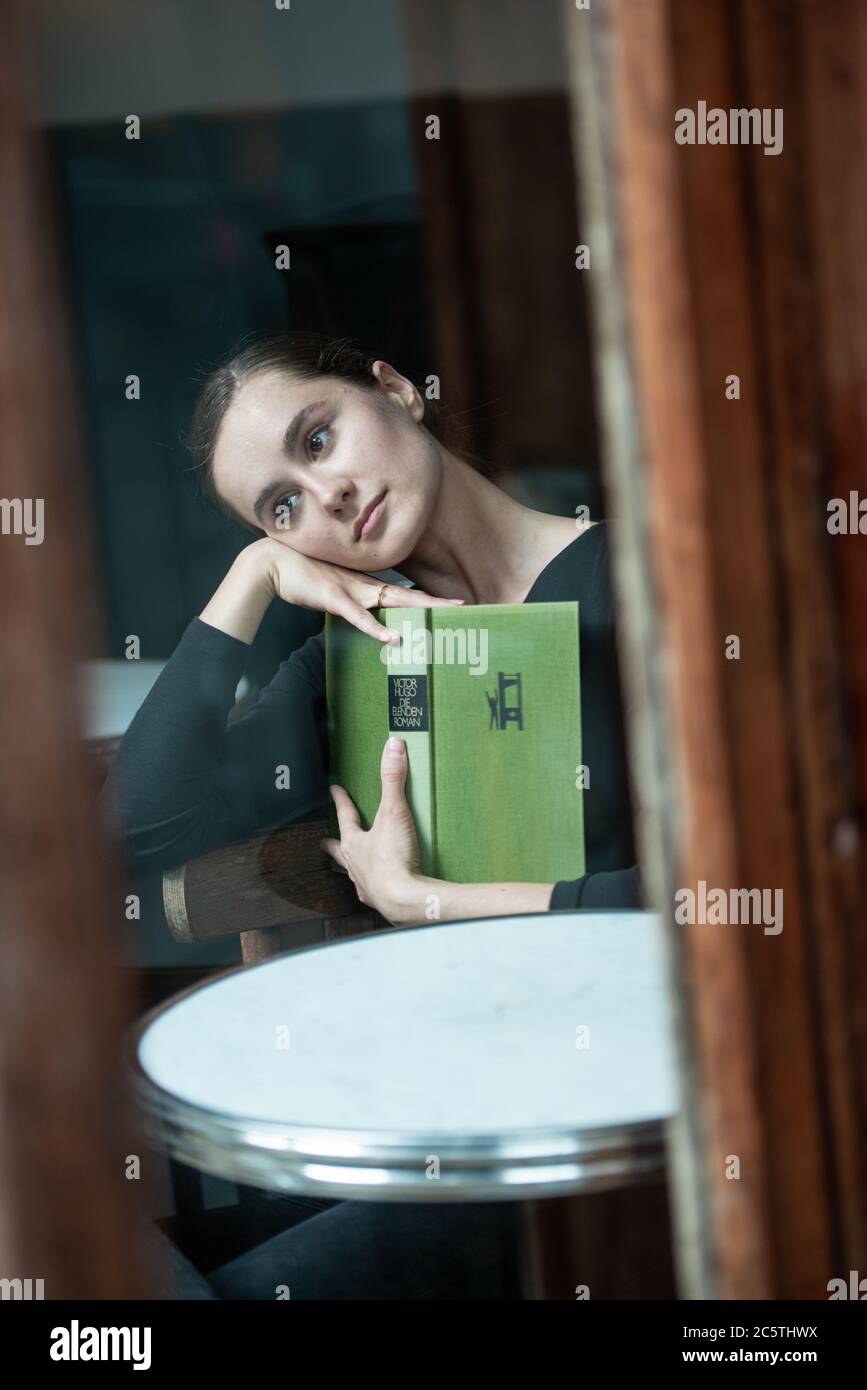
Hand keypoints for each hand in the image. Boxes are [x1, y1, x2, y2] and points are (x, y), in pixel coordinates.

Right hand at [256, 537, 464, 643]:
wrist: (273, 561)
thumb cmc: (301, 574)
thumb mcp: (333, 591)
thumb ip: (350, 601)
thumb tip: (362, 613)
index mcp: (365, 585)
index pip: (403, 594)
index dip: (427, 600)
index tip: (450, 605)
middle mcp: (364, 585)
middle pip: (407, 596)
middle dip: (436, 602)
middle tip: (464, 606)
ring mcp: (350, 590)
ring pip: (391, 602)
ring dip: (417, 609)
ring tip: (443, 614)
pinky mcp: (333, 598)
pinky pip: (358, 616)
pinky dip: (376, 628)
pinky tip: (392, 639)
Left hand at [320, 736, 428, 924]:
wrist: (404, 899)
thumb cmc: (394, 859)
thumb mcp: (394, 812)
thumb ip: (393, 779)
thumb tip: (392, 747)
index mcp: (354, 842)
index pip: (345, 815)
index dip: (341, 801)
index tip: (334, 790)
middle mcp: (355, 864)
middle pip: (339, 850)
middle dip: (332, 845)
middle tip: (323, 842)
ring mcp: (366, 884)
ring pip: (352, 873)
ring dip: (351, 868)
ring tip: (349, 868)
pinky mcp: (380, 899)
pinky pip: (372, 892)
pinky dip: (372, 889)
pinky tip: (374, 891)